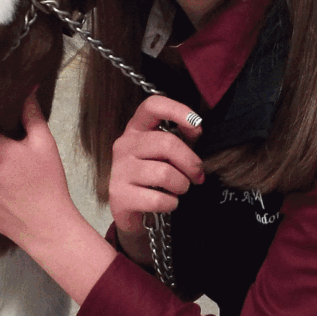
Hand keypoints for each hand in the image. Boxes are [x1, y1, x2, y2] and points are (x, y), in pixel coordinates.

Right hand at [108, 96, 203, 264]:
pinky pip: (157, 199)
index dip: (178, 110)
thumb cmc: (153, 176)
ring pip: (165, 174)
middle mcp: (125, 145)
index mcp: (136, 129)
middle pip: (167, 143)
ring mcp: (119, 170)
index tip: (197, 126)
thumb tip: (196, 129)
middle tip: (197, 175)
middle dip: (191, 163)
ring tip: (180, 189)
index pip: (153, 106)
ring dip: (182, 185)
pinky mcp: (119, 195)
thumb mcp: (165, 153)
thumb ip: (181, 139)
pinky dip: (171, 203)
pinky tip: (167, 202)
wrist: (130, 209)